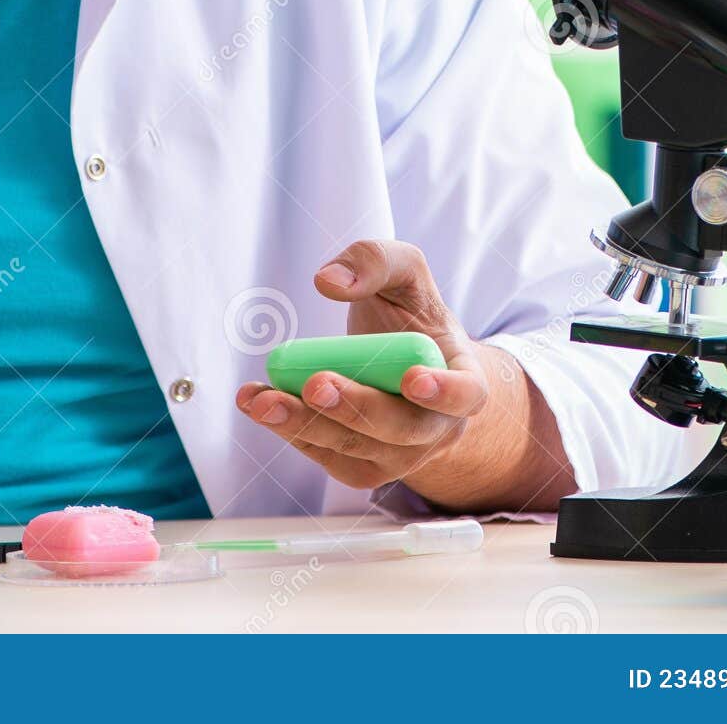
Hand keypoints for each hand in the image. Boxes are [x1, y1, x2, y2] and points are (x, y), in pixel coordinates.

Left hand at [235, 239, 573, 511]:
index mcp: (463, 378)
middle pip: (402, 430)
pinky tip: (258, 402)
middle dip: (356, 408)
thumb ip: (375, 261)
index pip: (467, 395)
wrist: (398, 361)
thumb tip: (329, 280)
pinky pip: (328, 455)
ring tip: (263, 398)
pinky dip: (291, 430)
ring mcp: (402, 454)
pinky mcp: (363, 464)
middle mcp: (437, 427)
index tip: (412, 379)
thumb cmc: (408, 314)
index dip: (444, 393)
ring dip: (306, 424)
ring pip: (357, 449)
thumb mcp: (403, 271)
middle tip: (316, 383)